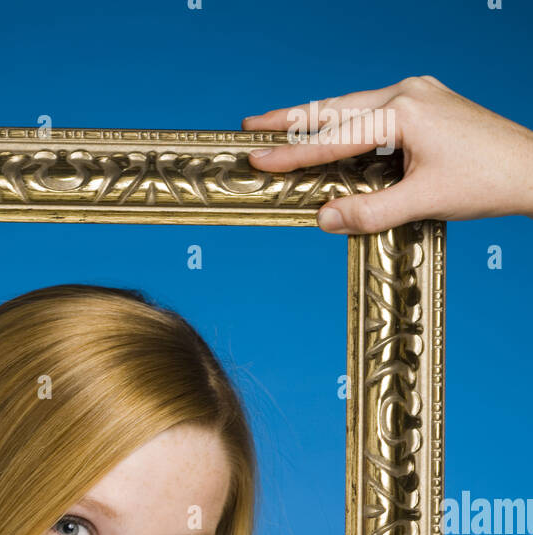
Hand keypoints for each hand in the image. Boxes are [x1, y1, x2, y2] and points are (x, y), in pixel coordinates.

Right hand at [243, 75, 532, 230]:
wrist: (531, 169)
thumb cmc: (485, 181)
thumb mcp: (421, 203)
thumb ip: (368, 213)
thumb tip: (324, 219)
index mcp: (403, 111)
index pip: (334, 138)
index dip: (292, 153)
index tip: (258, 156)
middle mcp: (408, 93)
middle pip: (336, 108)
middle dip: (292, 119)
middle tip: (252, 125)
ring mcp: (420, 94)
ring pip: (354, 107)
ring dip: (318, 120)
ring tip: (281, 127)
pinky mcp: (428, 104)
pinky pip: (376, 112)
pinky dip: (348, 125)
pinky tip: (333, 135)